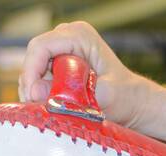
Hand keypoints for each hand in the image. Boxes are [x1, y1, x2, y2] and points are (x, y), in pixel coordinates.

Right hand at [19, 21, 152, 129]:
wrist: (134, 102)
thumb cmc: (126, 97)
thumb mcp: (104, 96)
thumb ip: (71, 94)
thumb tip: (36, 92)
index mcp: (79, 35)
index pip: (41, 47)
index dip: (31, 71)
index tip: (33, 96)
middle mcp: (67, 37)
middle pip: (34, 57)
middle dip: (32, 83)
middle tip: (37, 107)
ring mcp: (62, 49)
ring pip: (34, 69)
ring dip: (36, 90)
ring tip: (48, 109)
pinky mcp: (58, 63)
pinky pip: (39, 77)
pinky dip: (41, 93)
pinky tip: (52, 106)